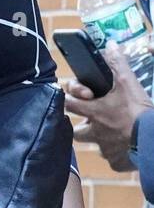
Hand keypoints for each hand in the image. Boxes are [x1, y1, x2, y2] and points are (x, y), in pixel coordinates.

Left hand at [63, 39, 152, 171]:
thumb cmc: (139, 112)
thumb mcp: (129, 83)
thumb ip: (117, 63)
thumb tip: (110, 45)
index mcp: (94, 113)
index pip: (68, 104)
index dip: (70, 99)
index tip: (80, 97)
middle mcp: (95, 133)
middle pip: (77, 131)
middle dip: (83, 125)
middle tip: (95, 120)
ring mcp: (105, 149)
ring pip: (96, 145)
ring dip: (102, 139)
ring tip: (114, 133)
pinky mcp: (116, 163)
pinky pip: (112, 159)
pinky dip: (117, 153)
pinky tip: (127, 147)